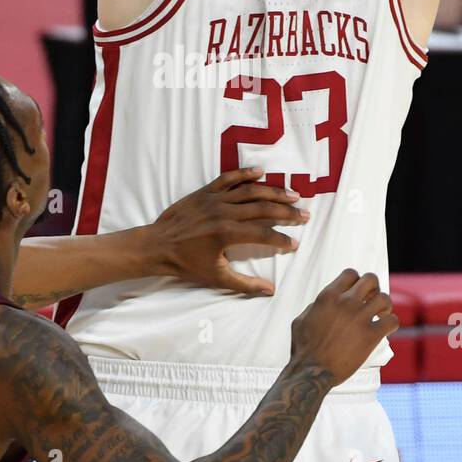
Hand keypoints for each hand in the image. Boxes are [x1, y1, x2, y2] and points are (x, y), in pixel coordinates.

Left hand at [150, 167, 309, 295]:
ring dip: (274, 192)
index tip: (294, 243)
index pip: (264, 235)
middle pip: (264, 209)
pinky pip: (228, 179)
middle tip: (304, 215)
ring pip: (251, 191)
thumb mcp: (216, 278)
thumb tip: (270, 290)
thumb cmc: (186, 264)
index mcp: (228, 234)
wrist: (157, 246)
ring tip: (292, 194)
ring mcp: (215, 199)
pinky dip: (244, 173)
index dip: (282, 239)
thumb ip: (245, 284)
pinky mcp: (205, 192)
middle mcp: (225, 213)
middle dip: (287, 212)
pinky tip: (260, 172)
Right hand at [290, 269, 398, 385]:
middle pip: (371, 280)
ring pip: (384, 298)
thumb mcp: (300, 321)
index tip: (357, 292)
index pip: (350, 274)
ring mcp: (360, 318)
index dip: (356, 281)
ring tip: (381, 314)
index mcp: (328, 296)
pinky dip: (391, 323)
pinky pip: (392, 321)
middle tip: (371, 300)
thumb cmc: (303, 349)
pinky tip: (385, 329)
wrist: (312, 371)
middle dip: (373, 288)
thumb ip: (314, 308)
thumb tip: (321, 305)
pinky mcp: (371, 335)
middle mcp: (346, 302)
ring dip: (384, 305)